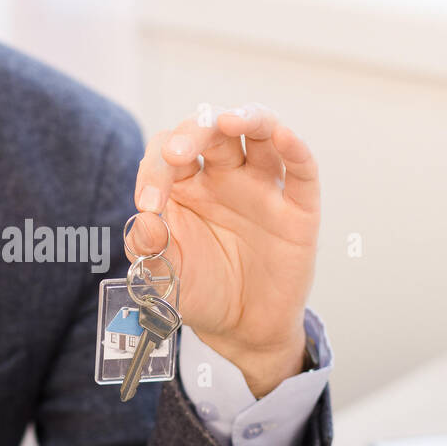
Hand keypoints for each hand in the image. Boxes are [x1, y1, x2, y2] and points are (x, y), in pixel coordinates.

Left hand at [131, 104, 319, 397]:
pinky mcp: (297, 208)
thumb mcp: (163, 275)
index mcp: (184, 184)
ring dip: (245, 117)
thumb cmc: (199, 291)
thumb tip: (146, 220)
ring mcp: (261, 187)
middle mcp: (222, 176)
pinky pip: (301, 168)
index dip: (153, 170)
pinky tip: (281, 136)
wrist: (241, 328)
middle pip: (209, 132)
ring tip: (226, 120)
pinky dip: (293, 147)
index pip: (165, 155)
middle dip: (190, 135)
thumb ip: (148, 248)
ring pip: (259, 132)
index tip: (147, 205)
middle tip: (174, 155)